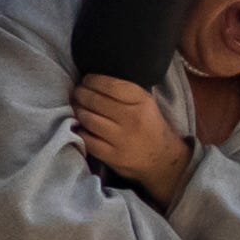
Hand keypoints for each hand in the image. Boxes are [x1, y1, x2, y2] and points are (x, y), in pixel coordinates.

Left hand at [72, 74, 192, 204]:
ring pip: (89, 119)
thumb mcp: (146, 103)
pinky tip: (81, 127)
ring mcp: (122, 139)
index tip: (86, 80)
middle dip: (81, 94)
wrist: (163, 160)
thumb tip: (93, 82)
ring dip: (78, 111)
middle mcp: (132, 119)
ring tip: (76, 107)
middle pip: (95, 101)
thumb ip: (124, 92)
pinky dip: (81, 131)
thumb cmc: (150, 126)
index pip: (110, 85)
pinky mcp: (114, 156)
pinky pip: (88, 140)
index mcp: (142, 101)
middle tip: (76, 92)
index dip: (92, 80)